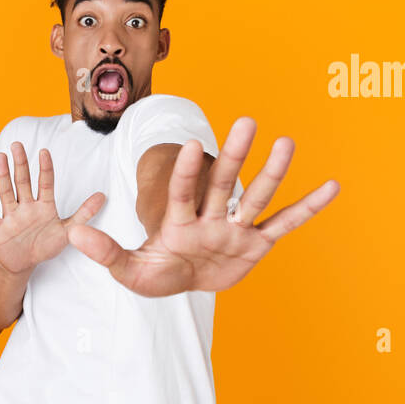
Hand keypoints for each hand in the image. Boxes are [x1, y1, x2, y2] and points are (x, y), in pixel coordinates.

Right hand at [0, 142, 105, 275]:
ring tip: (0, 157)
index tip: (44, 152)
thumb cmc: (45, 245)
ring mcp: (11, 216)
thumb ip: (84, 214)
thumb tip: (103, 196)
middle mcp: (26, 207)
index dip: (45, 169)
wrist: (22, 264)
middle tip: (17, 145)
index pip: (45, 184)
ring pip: (6, 192)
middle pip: (23, 182)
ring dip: (2, 176)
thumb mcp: (67, 231)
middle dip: (20, 165)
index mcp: (43, 206)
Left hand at [67, 117, 339, 296]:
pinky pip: (285, 224)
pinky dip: (308, 208)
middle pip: (222, 184)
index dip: (185, 171)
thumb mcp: (128, 269)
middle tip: (246, 121)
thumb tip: (73, 234)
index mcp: (179, 221)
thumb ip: (105, 252)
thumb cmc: (156, 271)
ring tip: (287, 141)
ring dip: (272, 171)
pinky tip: (332, 186)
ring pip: (256, 197)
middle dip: (234, 156)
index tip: (189, 144)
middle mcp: (210, 217)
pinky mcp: (256, 244)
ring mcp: (235, 228)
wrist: (181, 282)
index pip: (182, 192)